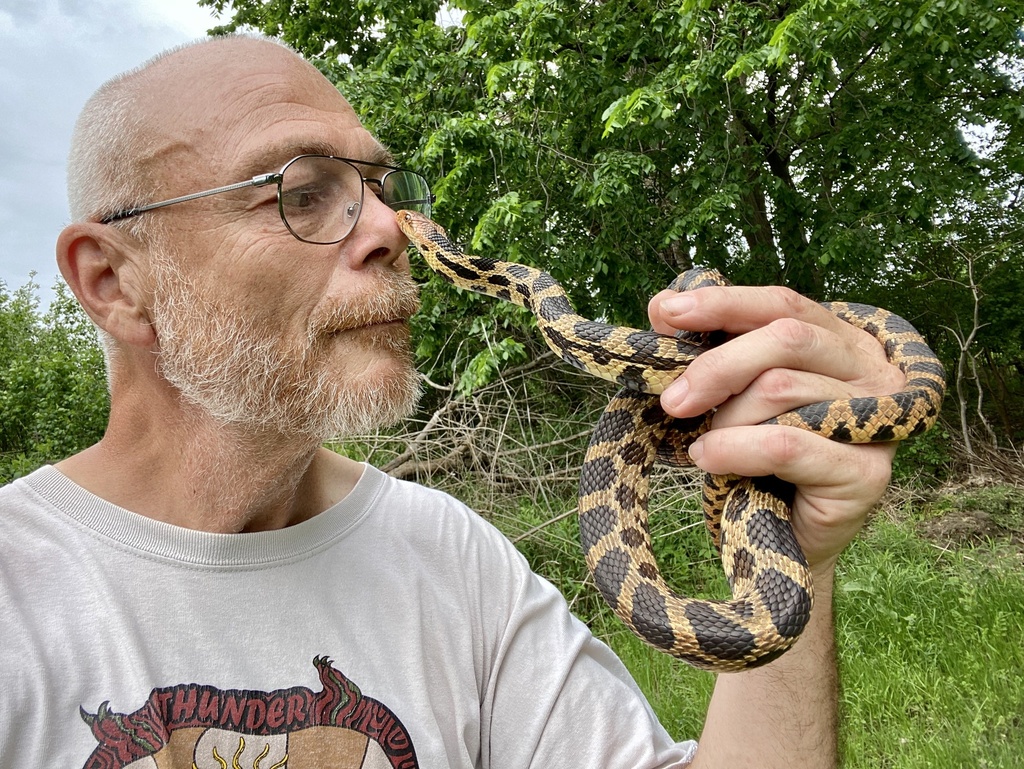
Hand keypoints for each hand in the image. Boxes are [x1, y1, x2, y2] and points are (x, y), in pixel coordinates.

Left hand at [648, 284, 904, 573]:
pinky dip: (734, 449)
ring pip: (780, 389)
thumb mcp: (731, 395)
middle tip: (672, 400)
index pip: (782, 303)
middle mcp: (870, 370)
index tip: (667, 311)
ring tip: (705, 448)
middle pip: (786, 338)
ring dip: (725, 420)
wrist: (779, 541)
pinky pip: (784, 444)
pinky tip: (708, 459)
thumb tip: (662, 306)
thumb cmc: (754, 460)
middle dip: (716, 366)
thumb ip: (709, 351)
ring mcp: (877, 419)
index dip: (724, 303)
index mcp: (839, 340)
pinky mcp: (868, 472)